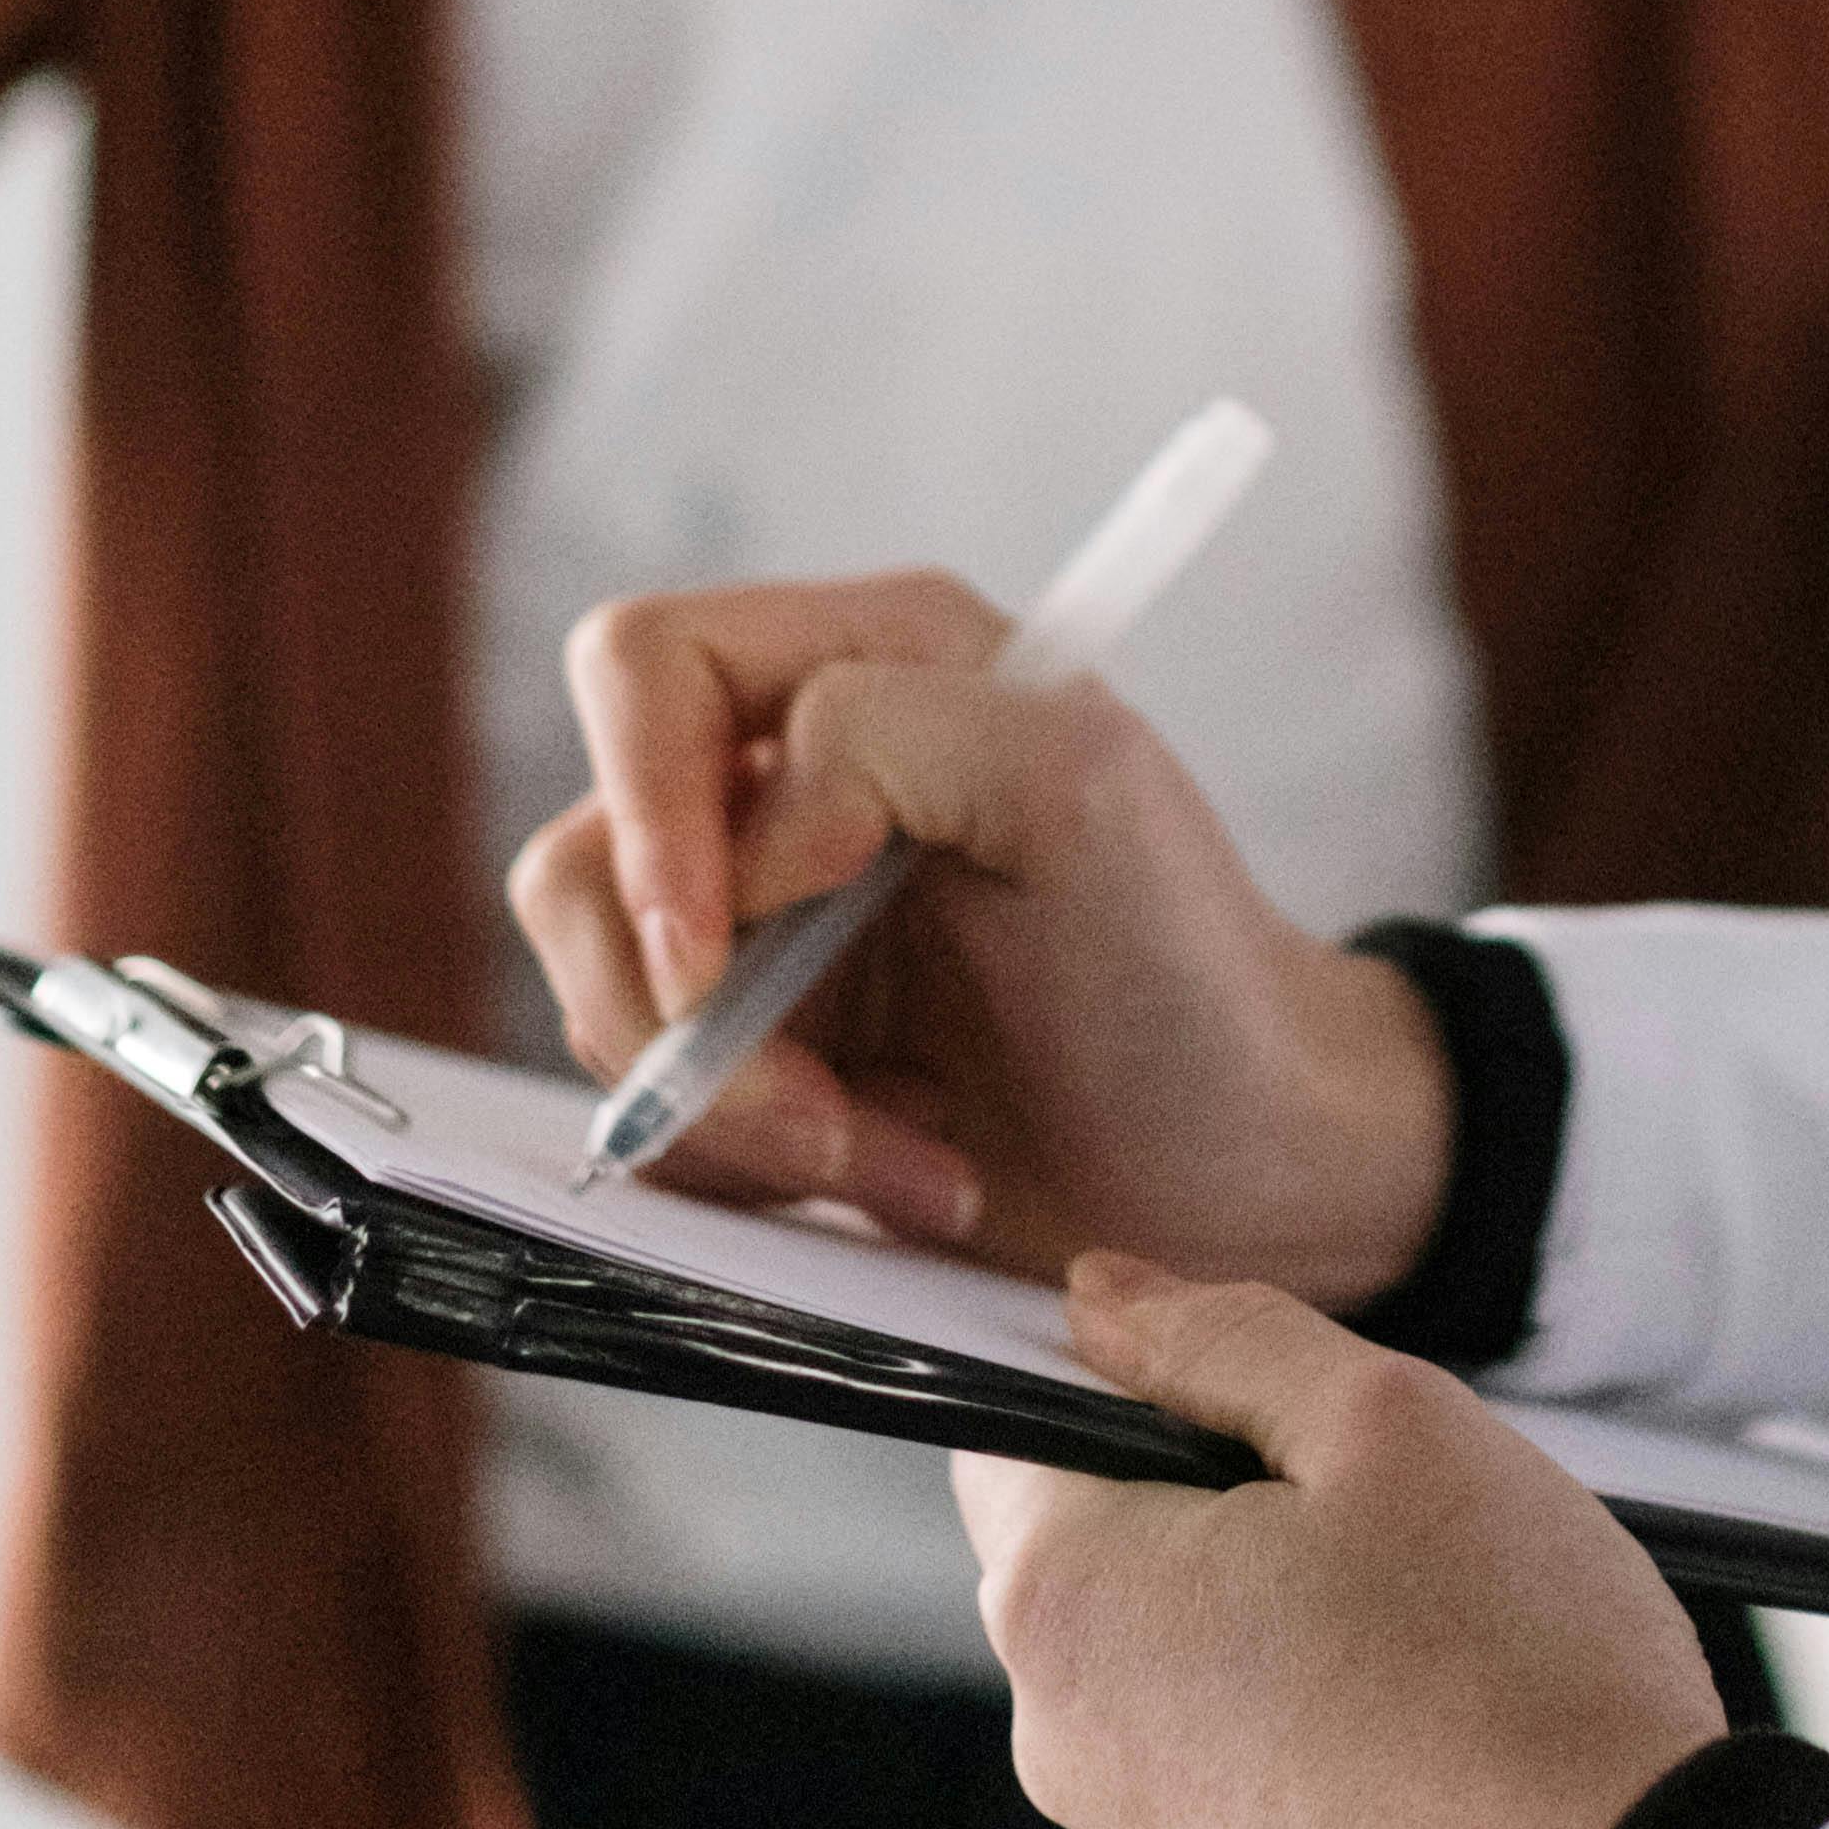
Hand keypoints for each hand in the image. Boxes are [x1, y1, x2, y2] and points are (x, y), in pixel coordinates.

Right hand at [510, 570, 1456, 1292]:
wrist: (1246, 1169)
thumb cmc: (1188, 963)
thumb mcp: (1080, 784)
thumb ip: (887, 735)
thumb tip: (741, 848)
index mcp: (868, 658)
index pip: (644, 666)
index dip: (642, 807)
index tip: (706, 956)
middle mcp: (790, 776)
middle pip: (582, 863)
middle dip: (681, 1019)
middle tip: (823, 1112)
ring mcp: (760, 927)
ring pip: (601, 1007)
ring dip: (741, 1116)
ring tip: (907, 1153)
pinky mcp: (753, 1057)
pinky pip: (653, 1117)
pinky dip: (759, 1170)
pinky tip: (901, 1170)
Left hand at [958, 1260, 1721, 1828]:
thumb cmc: (1514, 1678)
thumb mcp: (1390, 1424)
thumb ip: (1226, 1338)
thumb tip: (1103, 1303)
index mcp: (1066, 1605)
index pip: (1005, 1431)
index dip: (1118, 1374)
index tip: (1244, 1375)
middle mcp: (1068, 1752)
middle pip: (1106, 1559)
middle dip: (1223, 1506)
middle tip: (1389, 1506)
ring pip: (1188, 1675)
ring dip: (1285, 1624)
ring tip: (1445, 1633)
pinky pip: (1247, 1789)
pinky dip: (1326, 1742)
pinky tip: (1451, 1739)